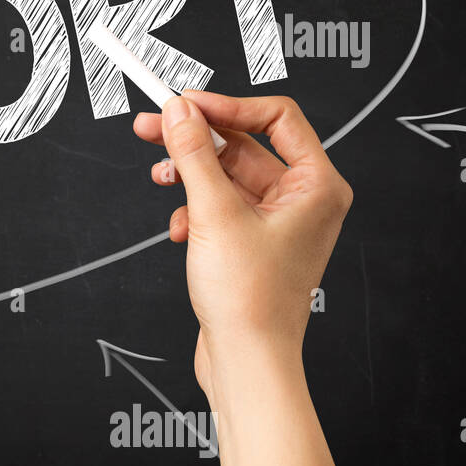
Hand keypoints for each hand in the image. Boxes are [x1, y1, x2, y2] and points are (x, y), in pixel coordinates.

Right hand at [132, 91, 352, 406]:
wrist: (247, 362)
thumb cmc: (250, 300)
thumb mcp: (213, 214)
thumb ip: (194, 154)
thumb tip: (178, 110)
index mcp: (317, 185)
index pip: (276, 117)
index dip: (226, 106)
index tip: (183, 103)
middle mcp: (303, 200)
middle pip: (243, 146)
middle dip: (194, 139)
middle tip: (148, 126)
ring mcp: (278, 223)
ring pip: (225, 177)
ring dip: (189, 175)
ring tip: (161, 179)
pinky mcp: (252, 244)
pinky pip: (219, 207)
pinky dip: (193, 211)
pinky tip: (179, 231)